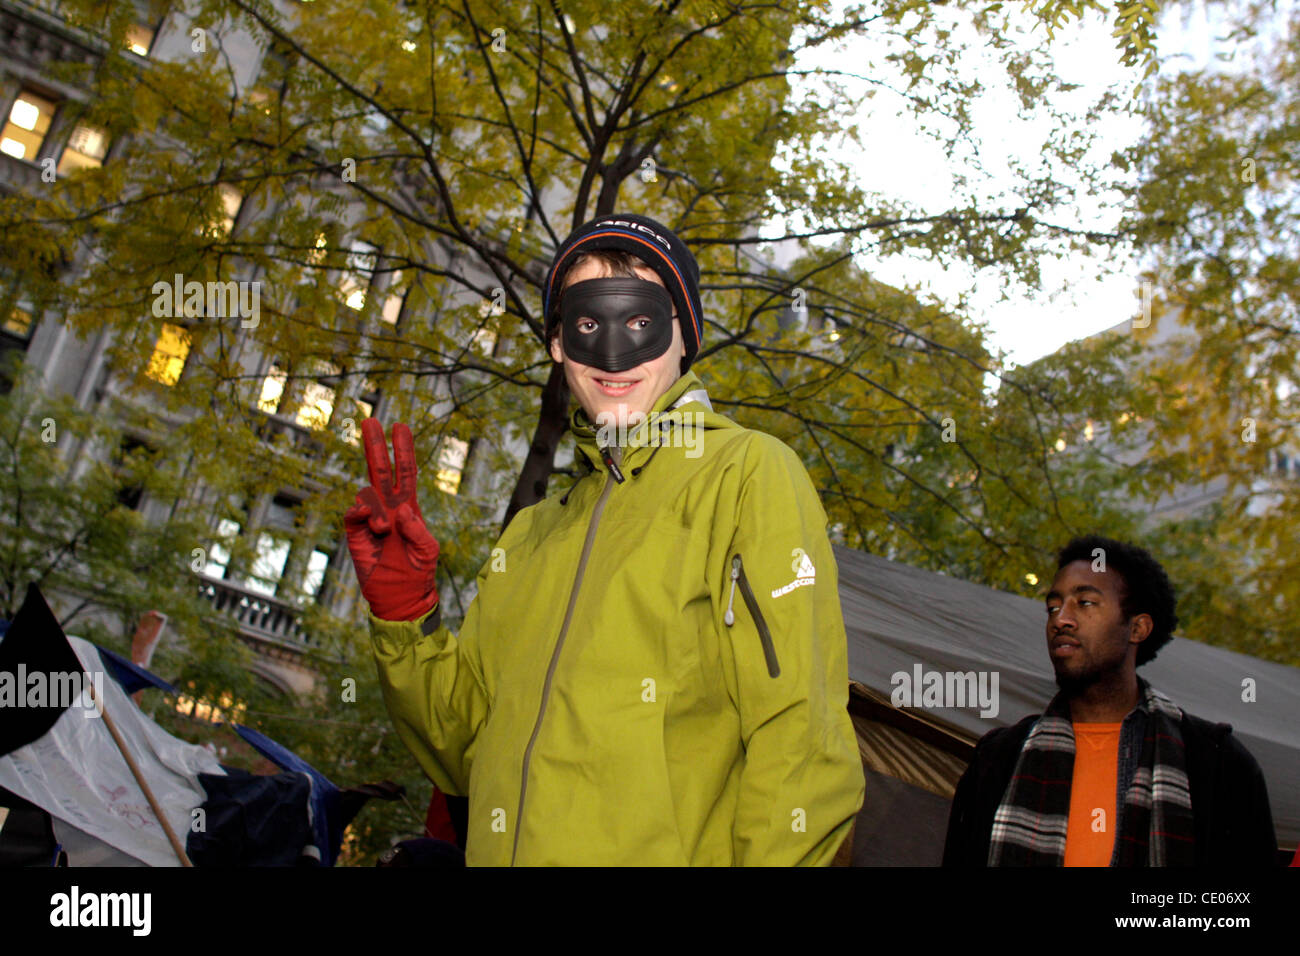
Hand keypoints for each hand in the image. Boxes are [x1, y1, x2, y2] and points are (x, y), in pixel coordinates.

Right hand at [344, 419, 439, 620]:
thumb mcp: (428, 550)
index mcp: (409, 506)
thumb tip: (403, 509)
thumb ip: (419, 530)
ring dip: (376, 507)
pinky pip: (353, 514)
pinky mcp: (356, 534)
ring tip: (385, 531)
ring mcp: (370, 519)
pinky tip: (367, 519)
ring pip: (367, 494)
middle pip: (381, 470)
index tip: (400, 426)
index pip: (406, 472)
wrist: (401, 597)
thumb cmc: (419, 572)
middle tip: (371, 421)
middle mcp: (388, 507)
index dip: (404, 450)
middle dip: (376, 446)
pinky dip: (358, 512)